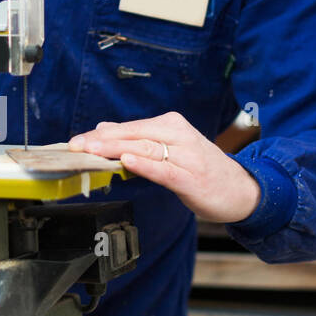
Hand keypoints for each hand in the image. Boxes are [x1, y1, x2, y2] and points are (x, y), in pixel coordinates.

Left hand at [68, 112, 261, 222]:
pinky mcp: (191, 178)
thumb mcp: (170, 149)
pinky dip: (144, 164)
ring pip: (145, 148)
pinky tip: (126, 160)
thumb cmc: (201, 169)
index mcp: (172, 125)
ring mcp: (186, 156)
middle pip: (133, 134)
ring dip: (114, 149)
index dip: (100, 134)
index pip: (130, 127)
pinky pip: (163, 169)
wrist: (242, 190)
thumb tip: (103, 128)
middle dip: (100, 140)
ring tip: (91, 150)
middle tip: (74, 145)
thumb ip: (139, 139)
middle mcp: (179, 136)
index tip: (75, 141)